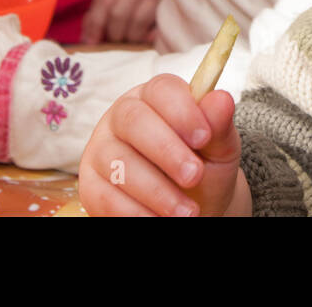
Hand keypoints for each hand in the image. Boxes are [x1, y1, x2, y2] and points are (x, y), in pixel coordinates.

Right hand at [79, 74, 251, 215]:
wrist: (190, 209)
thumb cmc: (204, 169)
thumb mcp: (219, 148)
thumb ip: (218, 126)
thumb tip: (222, 99)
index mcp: (155, 97)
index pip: (161, 89)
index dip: (182, 111)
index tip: (204, 137)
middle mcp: (121, 117)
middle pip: (133, 121)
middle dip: (166, 151)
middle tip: (194, 176)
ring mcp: (101, 149)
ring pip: (119, 163)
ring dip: (157, 191)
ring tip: (188, 212)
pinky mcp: (89, 184)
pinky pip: (106, 197)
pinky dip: (137, 213)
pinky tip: (160, 220)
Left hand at [81, 0, 167, 44]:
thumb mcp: (117, 0)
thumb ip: (98, 16)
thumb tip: (87, 41)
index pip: (103, 0)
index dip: (95, 24)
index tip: (93, 43)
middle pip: (118, 12)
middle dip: (114, 33)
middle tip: (116, 42)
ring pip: (136, 20)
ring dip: (131, 36)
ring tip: (131, 40)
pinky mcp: (171, 3)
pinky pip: (155, 26)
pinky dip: (148, 36)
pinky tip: (147, 38)